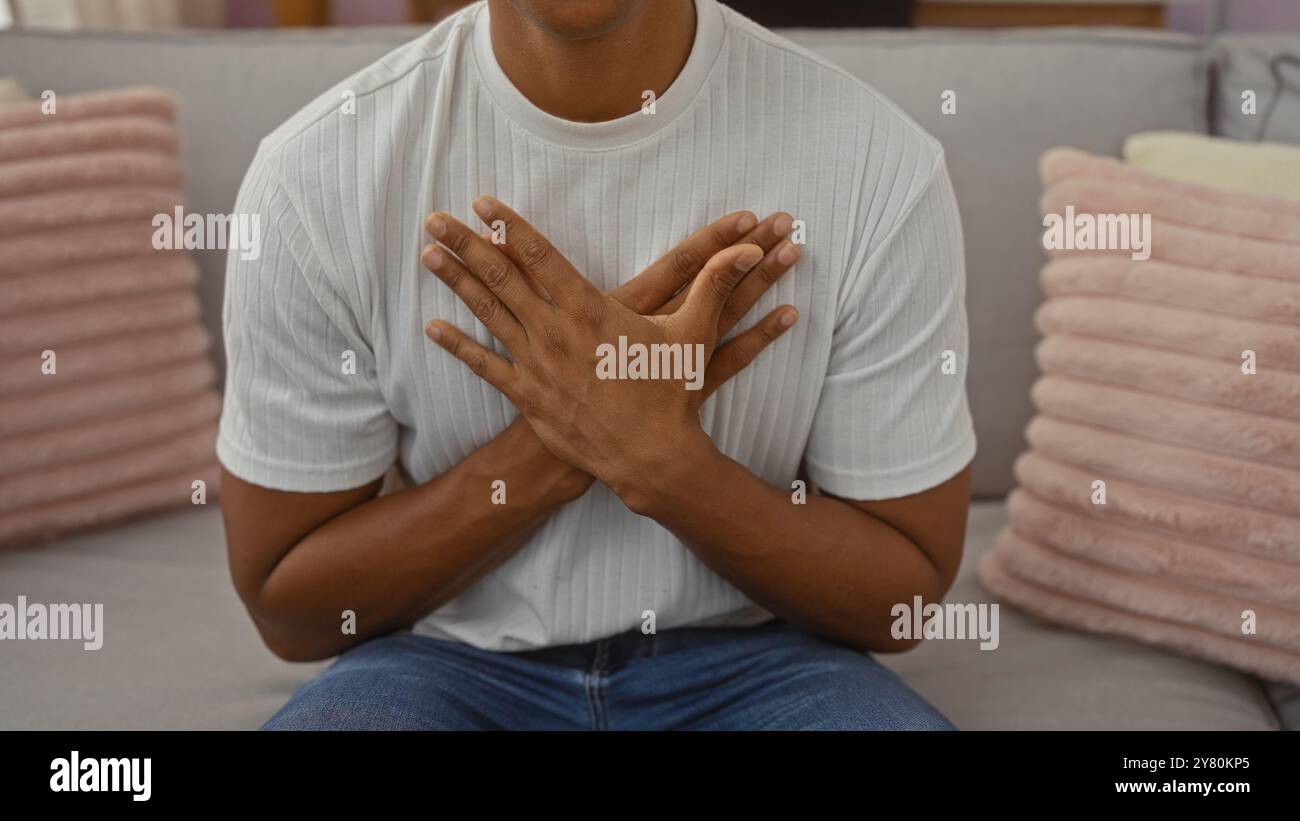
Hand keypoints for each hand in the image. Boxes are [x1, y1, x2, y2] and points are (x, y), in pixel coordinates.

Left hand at [422, 197, 798, 499]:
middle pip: (502, 278)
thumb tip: (746, 246)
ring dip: (456, 282)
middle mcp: (556, 332)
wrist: (651, 457)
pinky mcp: (530, 397)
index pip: (541, 256)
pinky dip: (459, 347)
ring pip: (488, 315)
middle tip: (434, 218)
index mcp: (592, 310)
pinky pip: (486, 368)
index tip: (483, 202)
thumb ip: (715, 283)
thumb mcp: (695, 334)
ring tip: (428, 255)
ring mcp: (538, 365)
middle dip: (466, 244)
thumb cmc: (671, 393)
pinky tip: (432, 328)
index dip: (509, 226)